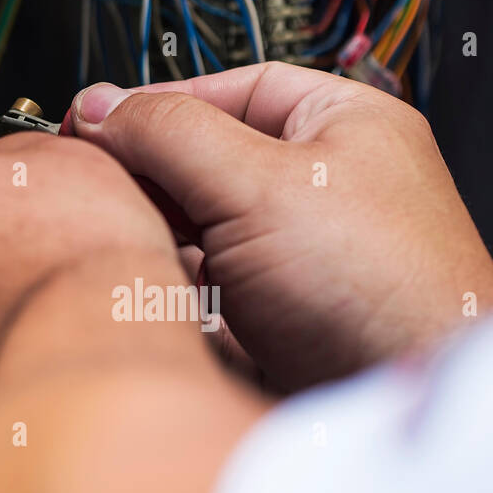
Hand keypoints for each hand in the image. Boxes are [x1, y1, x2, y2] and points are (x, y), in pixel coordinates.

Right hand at [64, 62, 492, 391]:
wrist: (398, 404)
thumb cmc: (381, 292)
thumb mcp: (258, 185)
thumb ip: (169, 134)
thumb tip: (100, 104)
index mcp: (342, 126)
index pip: (229, 89)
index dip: (157, 102)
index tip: (94, 120)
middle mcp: (323, 183)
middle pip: (206, 156)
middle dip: (151, 173)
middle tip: (98, 180)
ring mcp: (299, 250)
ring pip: (200, 221)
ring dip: (159, 231)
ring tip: (128, 238)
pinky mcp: (277, 309)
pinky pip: (206, 279)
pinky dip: (174, 281)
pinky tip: (155, 287)